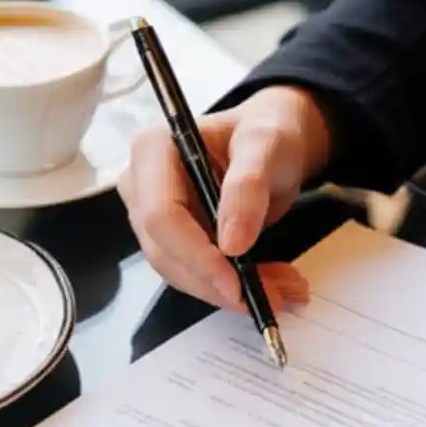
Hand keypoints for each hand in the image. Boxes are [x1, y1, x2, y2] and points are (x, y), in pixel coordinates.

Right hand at [118, 85, 330, 311]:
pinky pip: (193, 273)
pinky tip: (268, 283)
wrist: (273, 142)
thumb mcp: (267, 145)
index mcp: (154, 149)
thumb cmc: (266, 131)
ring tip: (283, 289)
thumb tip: (232, 244)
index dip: (196, 255)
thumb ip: (248, 186)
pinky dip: (230, 285)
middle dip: (217, 281)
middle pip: (164, 250)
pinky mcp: (172, 237)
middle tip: (273, 296)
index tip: (237, 282)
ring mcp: (152, 213)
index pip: (161, 215)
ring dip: (228, 290)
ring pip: (178, 271)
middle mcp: (142, 183)